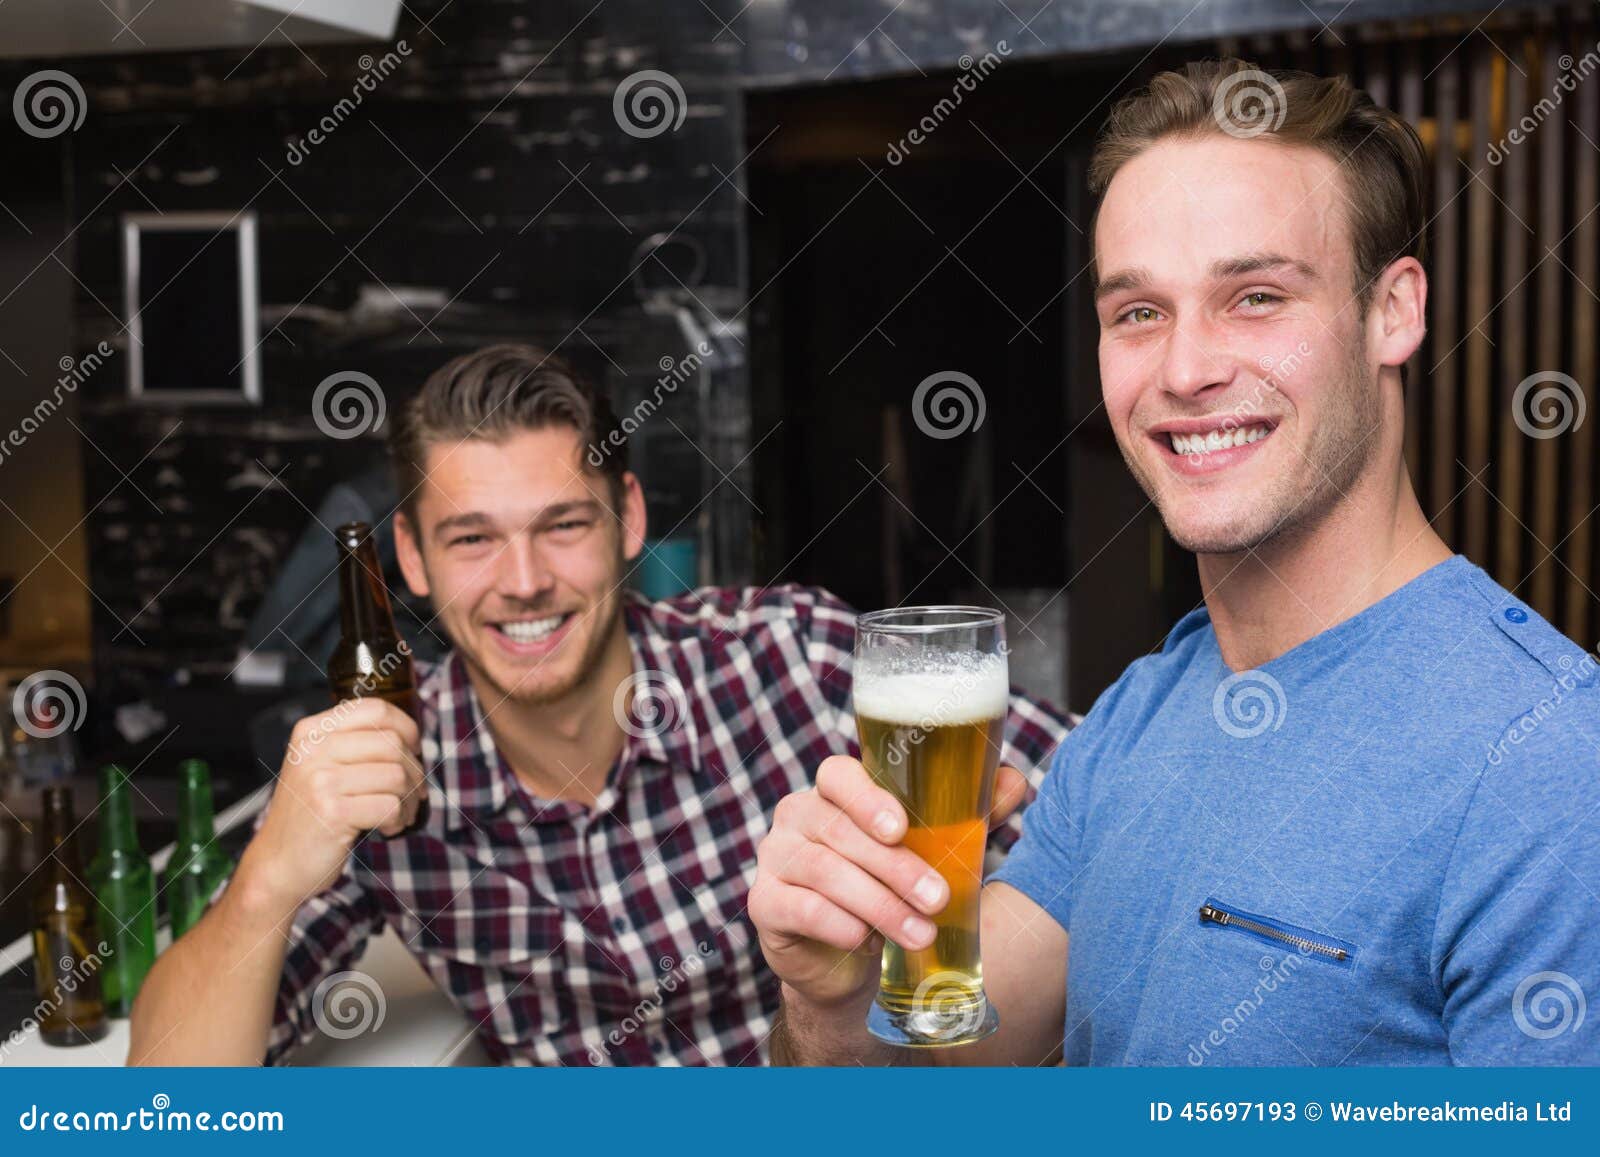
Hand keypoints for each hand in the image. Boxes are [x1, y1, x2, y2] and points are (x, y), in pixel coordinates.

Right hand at [238, 697, 423, 912]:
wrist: (276, 864)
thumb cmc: (310, 815)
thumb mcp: (321, 767)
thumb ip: (355, 745)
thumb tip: (414, 738)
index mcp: (311, 731)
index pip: (376, 709)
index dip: (407, 728)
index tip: (415, 750)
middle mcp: (313, 750)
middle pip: (393, 743)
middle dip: (415, 772)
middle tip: (414, 794)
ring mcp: (320, 780)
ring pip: (397, 775)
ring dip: (410, 800)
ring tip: (400, 814)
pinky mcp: (332, 812)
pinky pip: (390, 806)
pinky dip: (398, 820)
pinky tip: (387, 829)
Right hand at [749, 755, 1026, 1009]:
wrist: (848, 963)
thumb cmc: (891, 888)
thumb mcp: (932, 850)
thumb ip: (969, 813)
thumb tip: (1015, 780)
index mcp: (834, 794)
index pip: (837, 775)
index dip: (866, 796)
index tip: (900, 827)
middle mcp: (797, 817)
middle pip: (837, 829)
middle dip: (894, 867)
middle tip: (938, 897)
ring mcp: (774, 859)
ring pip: (821, 870)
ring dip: (876, 903)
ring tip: (918, 932)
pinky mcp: (765, 904)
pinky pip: (797, 907)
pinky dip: (836, 924)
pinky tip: (865, 941)